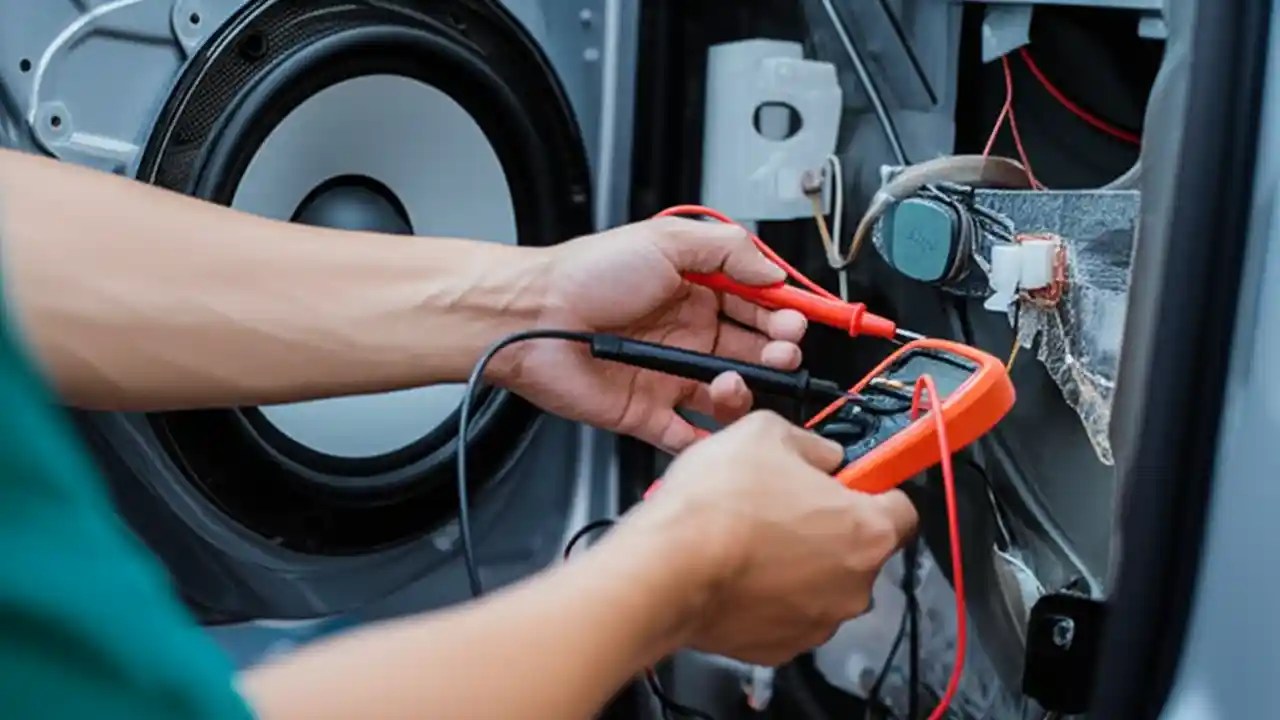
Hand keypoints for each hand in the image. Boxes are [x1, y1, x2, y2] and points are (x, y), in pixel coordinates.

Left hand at [496, 217, 807, 451]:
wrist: (534, 317)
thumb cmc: (586, 274)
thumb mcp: (665, 241)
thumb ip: (727, 250)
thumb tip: (773, 270)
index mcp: (695, 291)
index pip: (757, 304)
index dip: (784, 312)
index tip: (805, 318)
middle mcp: (687, 333)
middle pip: (752, 350)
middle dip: (777, 352)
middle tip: (783, 349)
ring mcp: (670, 374)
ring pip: (729, 393)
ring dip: (745, 389)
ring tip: (735, 378)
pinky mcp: (648, 413)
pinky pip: (689, 435)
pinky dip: (709, 439)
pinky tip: (722, 429)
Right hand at [617, 411, 917, 665]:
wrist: (665, 569)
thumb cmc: (718, 503)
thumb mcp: (765, 432)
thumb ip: (811, 444)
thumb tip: (822, 455)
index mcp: (869, 530)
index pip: (902, 507)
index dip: (871, 487)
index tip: (844, 480)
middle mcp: (856, 586)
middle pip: (859, 548)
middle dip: (827, 526)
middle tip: (781, 503)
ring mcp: (818, 623)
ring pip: (821, 584)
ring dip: (797, 563)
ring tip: (748, 537)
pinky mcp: (780, 648)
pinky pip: (786, 614)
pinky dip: (768, 595)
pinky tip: (736, 571)